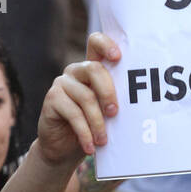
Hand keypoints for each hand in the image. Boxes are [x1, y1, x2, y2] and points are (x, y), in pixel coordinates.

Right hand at [38, 33, 119, 163]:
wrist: (64, 149)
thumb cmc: (92, 127)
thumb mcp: (106, 113)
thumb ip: (115, 102)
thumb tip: (139, 107)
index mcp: (92, 68)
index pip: (96, 43)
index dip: (106, 44)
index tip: (118, 57)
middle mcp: (76, 71)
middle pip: (94, 69)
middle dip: (108, 92)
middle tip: (115, 113)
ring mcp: (62, 83)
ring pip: (86, 97)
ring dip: (98, 122)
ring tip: (103, 141)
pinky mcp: (51, 99)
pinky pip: (73, 114)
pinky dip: (85, 133)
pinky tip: (90, 147)